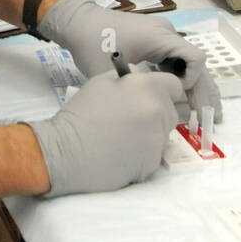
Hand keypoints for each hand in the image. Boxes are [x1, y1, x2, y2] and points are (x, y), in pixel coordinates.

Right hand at [22, 69, 183, 197]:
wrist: (66, 151)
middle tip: (131, 122)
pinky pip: (154, 156)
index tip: (152, 98)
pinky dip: (141, 157)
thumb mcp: (100, 82)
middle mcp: (157, 110)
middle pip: (171, 113)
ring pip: (163, 136)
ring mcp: (157, 138)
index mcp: (146, 87)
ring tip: (122, 140)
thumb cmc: (79, 114)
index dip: (163, 92)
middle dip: (156, 116)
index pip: (174, 86)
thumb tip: (141, 80)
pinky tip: (120, 155)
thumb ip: (128, 79)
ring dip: (149, 137)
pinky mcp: (152, 162)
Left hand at [38, 0, 222, 121]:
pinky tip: (184, 101)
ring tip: (204, 115)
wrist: (79, 22)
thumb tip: (155, 113)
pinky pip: (175, 61)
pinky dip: (181, 80)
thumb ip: (135, 90)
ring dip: (194, 88)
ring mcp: (163, 36)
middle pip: (195, 65)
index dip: (192, 81)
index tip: (178, 97)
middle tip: (207, 121)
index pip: (195, 59)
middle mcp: (167, 34)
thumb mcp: (111, 71)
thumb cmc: (93, 43)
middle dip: (202, 92)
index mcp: (160, 37)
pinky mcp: (156, 42)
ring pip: (188, 64)